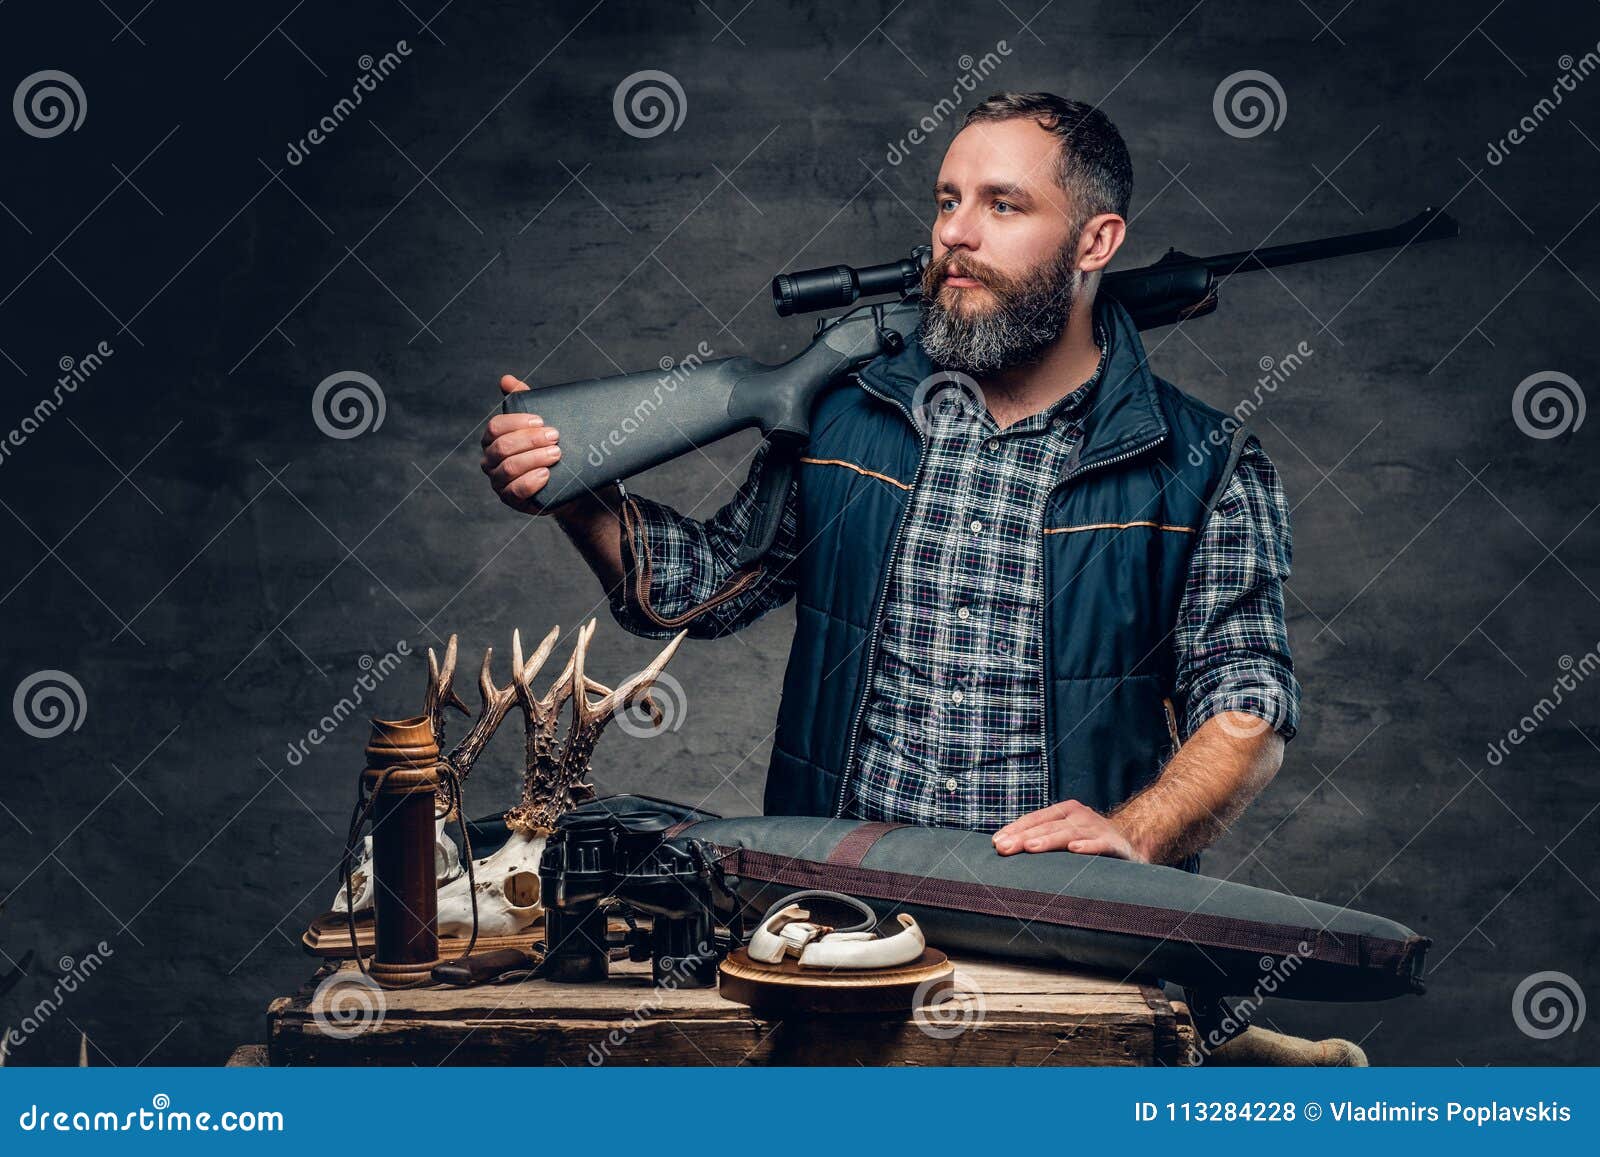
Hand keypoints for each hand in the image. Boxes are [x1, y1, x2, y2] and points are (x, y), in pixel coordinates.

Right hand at [481, 375, 561, 513]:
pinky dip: (531, 481)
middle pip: (502, 447)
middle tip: (556, 437)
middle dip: (530, 440)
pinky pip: (515, 491)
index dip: (517, 422)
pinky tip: (546, 474)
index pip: (495, 427)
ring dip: (534, 458)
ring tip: (556, 454)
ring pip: (509, 468)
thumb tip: (506, 380)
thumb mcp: (538, 423)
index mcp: (493, 440)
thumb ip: (523, 400)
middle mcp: (491, 461)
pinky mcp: (513, 500)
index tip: (541, 420)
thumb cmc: (548, 446)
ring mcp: (499, 482)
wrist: (568, 481)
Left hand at [991, 799, 1144, 860]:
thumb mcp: (1066, 835)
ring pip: (1068, 835)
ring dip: (1048, 840)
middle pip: (1046, 826)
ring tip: (1030, 847)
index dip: (1015, 829)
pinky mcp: (1114, 844)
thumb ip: (1042, 839)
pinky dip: (1088, 847)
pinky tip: (1075, 850)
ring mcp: (1096, 828)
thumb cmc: (1090, 841)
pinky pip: (1100, 845)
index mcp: (1064, 812)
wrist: (1133, 843)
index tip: (996, 842)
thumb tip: (1004, 848)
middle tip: (1003, 848)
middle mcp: (1079, 816)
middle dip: (1022, 837)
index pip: (1035, 819)